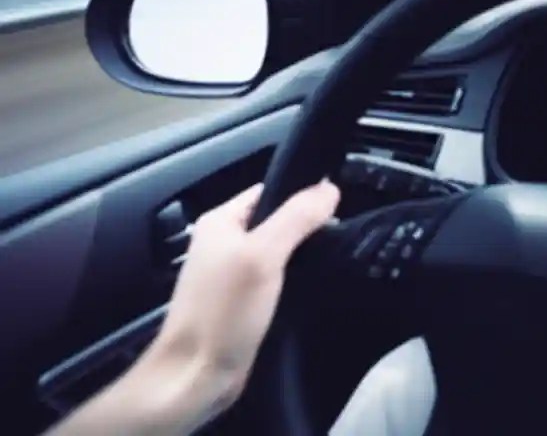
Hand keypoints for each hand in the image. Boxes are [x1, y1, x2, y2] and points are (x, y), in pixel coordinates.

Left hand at [47, 181, 340, 435]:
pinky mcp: (243, 301)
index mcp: (220, 221)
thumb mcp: (263, 256)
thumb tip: (329, 187)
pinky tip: (309, 289)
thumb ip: (296, 218)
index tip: (333, 208)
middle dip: (306, 228)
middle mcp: (224, 242)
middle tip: (334, 239)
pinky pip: (276, 278)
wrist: (195, 375)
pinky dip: (295, 280)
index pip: (270, 190)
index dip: (302, 195)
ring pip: (279, 251)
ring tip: (326, 262)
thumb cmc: (222, 314)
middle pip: (278, 220)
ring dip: (302, 256)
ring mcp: (232, 273)